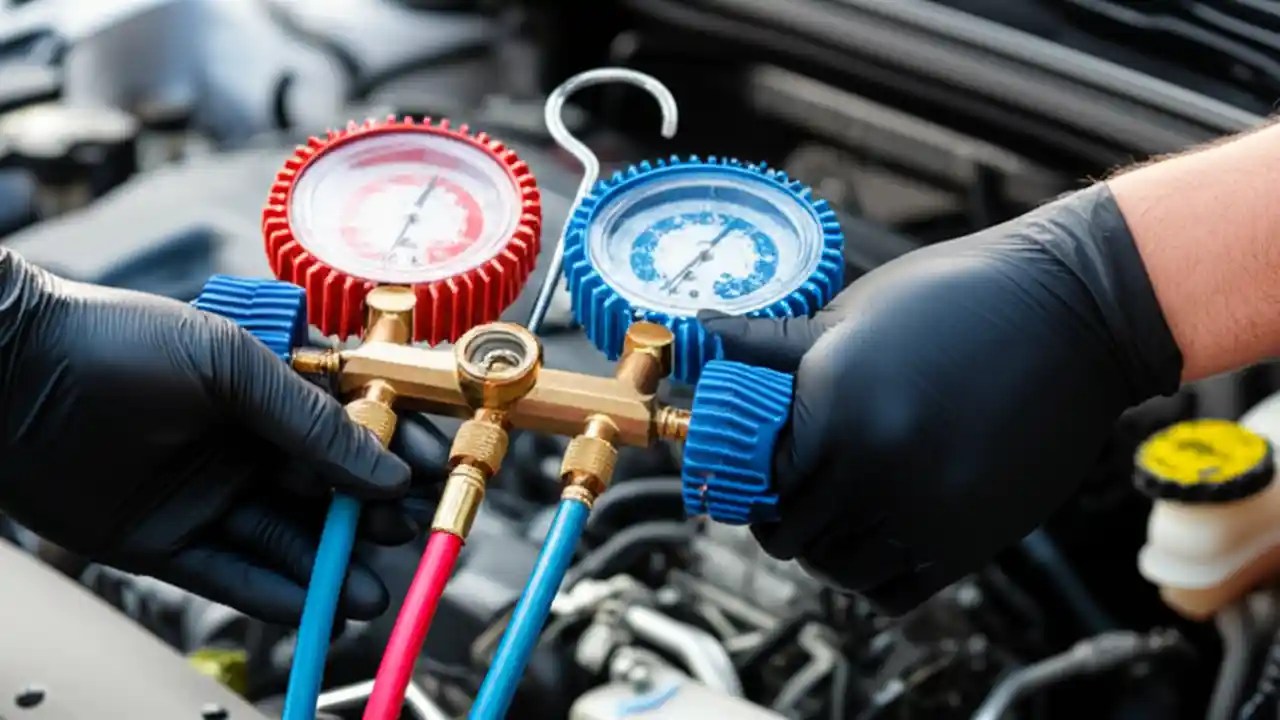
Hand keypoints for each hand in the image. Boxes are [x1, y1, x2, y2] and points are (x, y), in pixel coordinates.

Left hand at [0, 251, 445, 623]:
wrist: (11, 375)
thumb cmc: (118, 342)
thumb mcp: (230, 363)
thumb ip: (310, 418)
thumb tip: (386, 465)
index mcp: (269, 393)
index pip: (350, 428)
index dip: (393, 451)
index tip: (432, 474)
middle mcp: (246, 447)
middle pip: (326, 494)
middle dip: (369, 518)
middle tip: (403, 537)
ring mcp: (208, 497)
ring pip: (285, 541)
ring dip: (330, 567)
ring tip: (369, 592)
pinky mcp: (168, 542)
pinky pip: (231, 574)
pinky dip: (273, 591)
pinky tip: (312, 603)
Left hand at [701, 184, 1182, 613]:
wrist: (1074, 314)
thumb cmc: (958, 297)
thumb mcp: (850, 313)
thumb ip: (768, 345)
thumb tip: (699, 337)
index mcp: (831, 413)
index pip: (753, 482)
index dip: (746, 478)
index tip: (755, 469)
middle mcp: (871, 474)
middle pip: (788, 537)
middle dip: (780, 515)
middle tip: (792, 490)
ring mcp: (922, 515)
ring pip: (836, 571)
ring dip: (825, 548)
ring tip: (835, 511)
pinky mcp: (967, 543)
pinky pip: (891, 592)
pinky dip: (872, 575)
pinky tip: (876, 533)